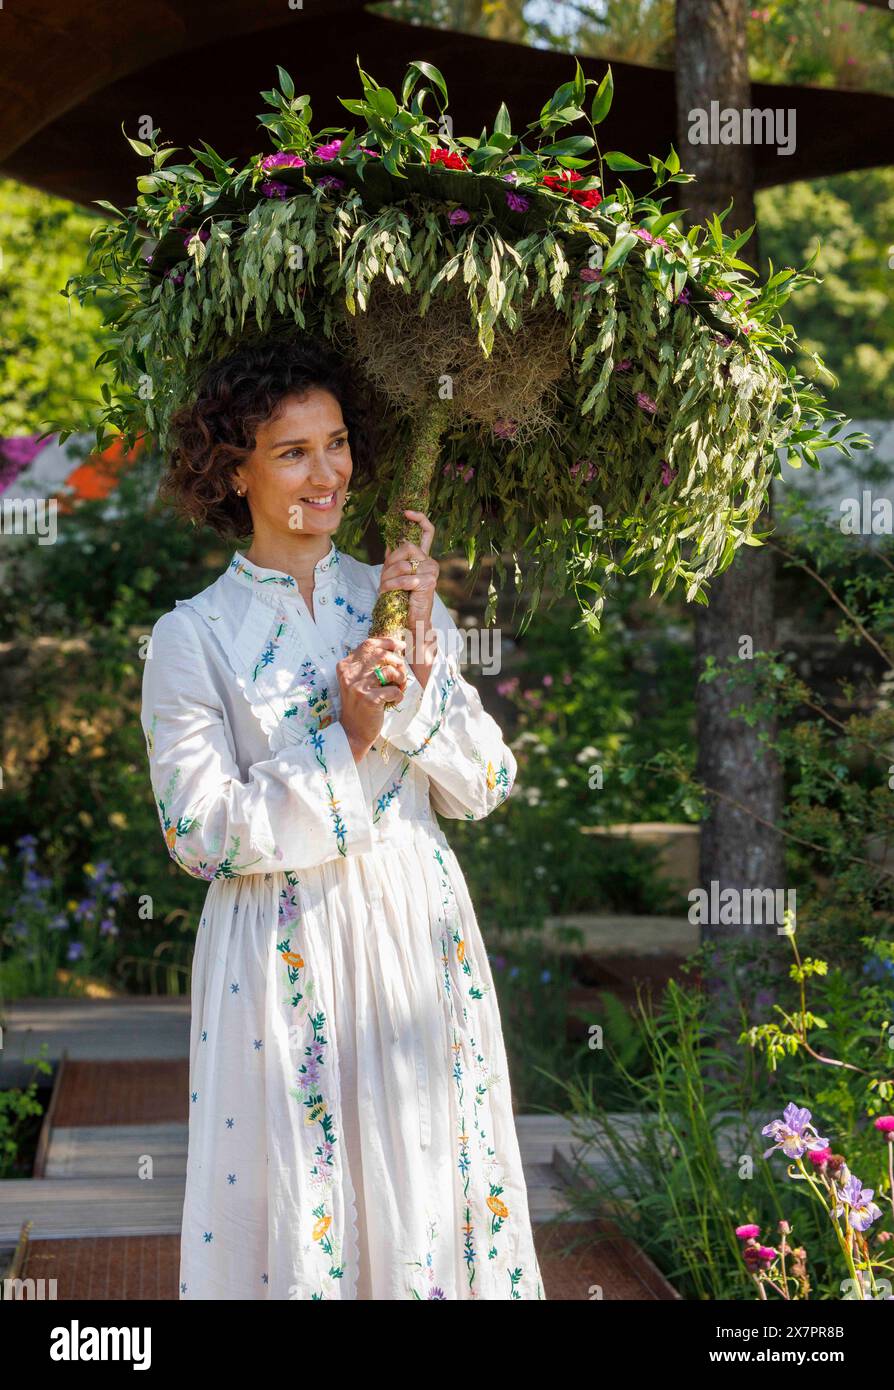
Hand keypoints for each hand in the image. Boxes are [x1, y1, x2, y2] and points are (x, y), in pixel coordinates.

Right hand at [336, 634, 407, 761]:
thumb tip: (393, 649)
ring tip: (400, 687)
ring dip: (401, 678)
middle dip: (398, 661)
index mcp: (346, 666)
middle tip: (402, 672)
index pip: (368, 644)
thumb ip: (368, 666)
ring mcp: (359, 687)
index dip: (387, 642)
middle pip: (381, 654)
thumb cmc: (360, 705)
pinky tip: (394, 701)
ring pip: (390, 671)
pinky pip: (394, 690)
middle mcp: (350, 674)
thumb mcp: (357, 682)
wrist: (352, 732)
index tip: (400, 645)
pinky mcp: (370, 699)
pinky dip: (399, 695)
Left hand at [379, 509, 439, 677]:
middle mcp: (431, 562)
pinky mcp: (428, 582)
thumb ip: (396, 559)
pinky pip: (405, 577)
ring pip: (403, 562)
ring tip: (384, 587)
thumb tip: (390, 545)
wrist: (412, 621)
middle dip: (390, 560)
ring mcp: (432, 572)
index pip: (428, 531)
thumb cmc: (403, 599)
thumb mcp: (396, 575)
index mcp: (424, 558)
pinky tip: (388, 592)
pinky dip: (392, 585)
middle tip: (384, 575)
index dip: (419, 518)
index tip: (406, 512)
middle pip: (407, 546)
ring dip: (388, 576)